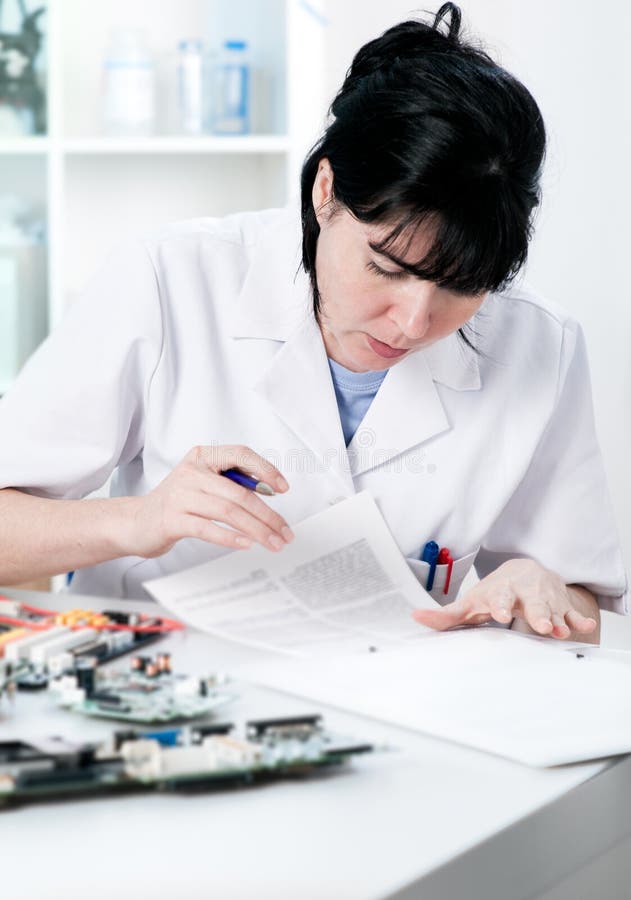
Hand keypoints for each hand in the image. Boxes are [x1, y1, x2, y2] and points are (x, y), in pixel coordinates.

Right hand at [123, 445, 293, 558]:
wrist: (135, 523)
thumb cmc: (176, 504)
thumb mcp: (204, 483)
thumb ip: (231, 482)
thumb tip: (269, 489)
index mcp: (203, 457)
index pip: (240, 454)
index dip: (265, 470)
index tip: (283, 488)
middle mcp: (191, 472)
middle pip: (239, 492)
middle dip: (268, 515)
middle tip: (284, 532)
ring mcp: (180, 495)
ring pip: (228, 511)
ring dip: (256, 529)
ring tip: (273, 543)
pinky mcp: (172, 519)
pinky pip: (208, 528)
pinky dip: (230, 537)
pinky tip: (247, 544)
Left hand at [412, 558, 598, 640]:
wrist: (525, 571)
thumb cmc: (494, 592)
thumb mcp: (472, 602)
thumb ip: (446, 615)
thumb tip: (416, 618)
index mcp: (500, 591)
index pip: (499, 596)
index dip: (500, 605)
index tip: (500, 614)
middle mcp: (524, 593)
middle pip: (532, 602)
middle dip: (537, 613)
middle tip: (542, 627)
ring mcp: (545, 598)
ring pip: (554, 609)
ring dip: (558, 619)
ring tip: (560, 632)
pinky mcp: (562, 605)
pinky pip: (573, 613)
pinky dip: (580, 620)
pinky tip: (586, 628)